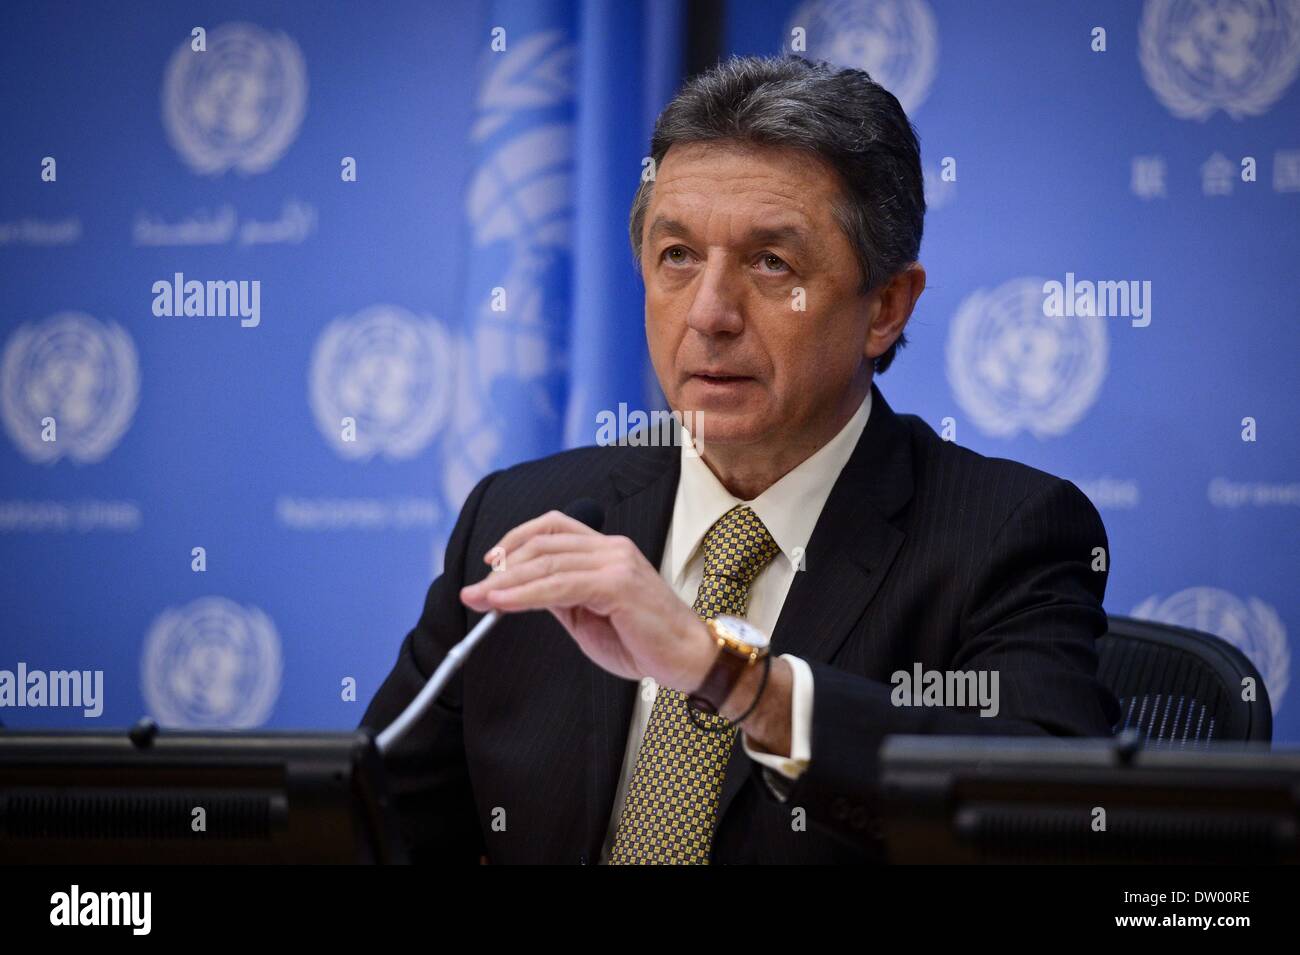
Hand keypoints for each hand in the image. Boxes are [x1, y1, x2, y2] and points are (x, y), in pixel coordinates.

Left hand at [458, 509, 714, 692]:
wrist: (688, 660)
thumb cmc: (644, 642)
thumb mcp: (589, 616)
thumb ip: (561, 597)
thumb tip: (522, 590)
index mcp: (608, 550)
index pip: (554, 527)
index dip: (516, 539)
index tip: (491, 563)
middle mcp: (612, 548)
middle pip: (544, 542)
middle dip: (502, 566)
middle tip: (473, 590)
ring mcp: (616, 562)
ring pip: (547, 562)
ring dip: (506, 582)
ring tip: (479, 597)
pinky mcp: (617, 583)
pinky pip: (560, 585)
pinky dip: (526, 594)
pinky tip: (503, 604)